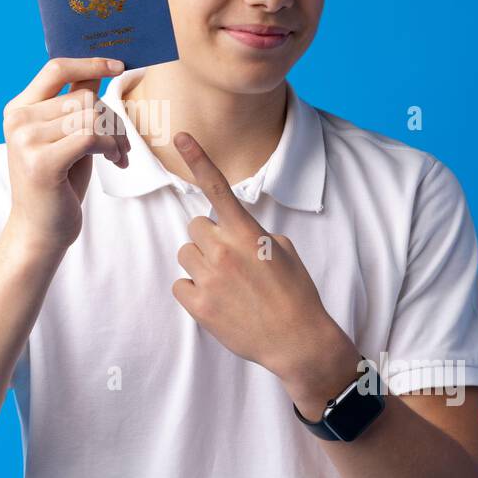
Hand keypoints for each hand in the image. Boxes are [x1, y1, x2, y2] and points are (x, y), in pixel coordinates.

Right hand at [2, 57, 130, 255]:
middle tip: (123, 144)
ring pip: (92, 116)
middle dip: (112, 118)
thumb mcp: (66, 137)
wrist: (39, 232)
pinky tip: (115, 162)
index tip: (118, 66)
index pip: (56, 68)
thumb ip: (74, 103)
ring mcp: (26, 140)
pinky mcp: (42, 162)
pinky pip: (93, 136)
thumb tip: (98, 68)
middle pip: (83, 96)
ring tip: (119, 155)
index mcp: (18, 109)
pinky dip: (112, 147)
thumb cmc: (57, 184)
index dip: (90, 62)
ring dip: (116, 136)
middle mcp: (18, 121)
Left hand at [169, 131, 355, 385]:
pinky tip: (217, 301)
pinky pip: (180, 284)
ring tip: (227, 284)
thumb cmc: (295, 294)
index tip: (181, 135)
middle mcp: (224, 250)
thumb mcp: (284, 252)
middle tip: (230, 260)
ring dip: (201, 264)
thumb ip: (255, 234)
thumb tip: (235, 234)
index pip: (218, 188)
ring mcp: (209, 278)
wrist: (297, 341)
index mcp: (247, 233)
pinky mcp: (198, 305)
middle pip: (195, 226)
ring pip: (186, 254)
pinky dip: (194, 291)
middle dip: (209, 238)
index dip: (198, 159)